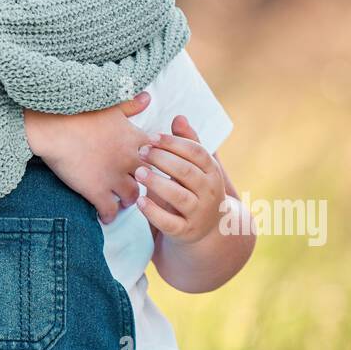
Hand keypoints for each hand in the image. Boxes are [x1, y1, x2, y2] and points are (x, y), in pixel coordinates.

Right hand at [24, 90, 152, 223]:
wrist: (54, 126)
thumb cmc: (79, 111)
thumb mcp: (110, 106)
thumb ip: (131, 105)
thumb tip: (147, 98)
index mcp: (134, 138)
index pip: (158, 155)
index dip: (155, 161)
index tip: (149, 164)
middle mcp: (129, 159)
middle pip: (148, 179)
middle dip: (145, 184)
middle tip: (137, 186)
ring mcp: (114, 177)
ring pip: (132, 197)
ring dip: (128, 200)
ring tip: (121, 202)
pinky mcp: (96, 190)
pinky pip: (109, 210)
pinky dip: (108, 215)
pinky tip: (104, 216)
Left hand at [133, 115, 227, 245]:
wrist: (207, 229)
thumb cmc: (195, 188)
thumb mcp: (195, 167)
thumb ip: (187, 143)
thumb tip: (179, 117)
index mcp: (212, 172)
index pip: (197, 153)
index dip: (175, 143)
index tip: (153, 136)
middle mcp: (209, 192)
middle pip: (187, 172)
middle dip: (163, 160)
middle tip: (141, 152)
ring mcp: (199, 214)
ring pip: (179, 197)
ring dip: (157, 183)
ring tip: (138, 172)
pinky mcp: (185, 232)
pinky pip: (169, 223)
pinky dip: (153, 212)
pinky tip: (139, 201)